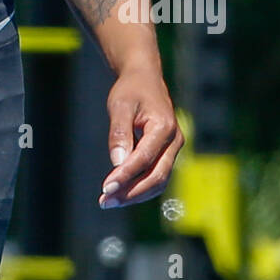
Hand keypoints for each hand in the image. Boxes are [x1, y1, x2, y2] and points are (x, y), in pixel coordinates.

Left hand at [98, 59, 183, 207]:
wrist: (145, 78)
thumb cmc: (131, 89)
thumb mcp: (120, 105)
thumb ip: (119, 133)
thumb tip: (117, 164)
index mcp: (164, 127)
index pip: (145, 159)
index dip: (125, 176)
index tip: (106, 188)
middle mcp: (174, 141)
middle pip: (156, 177)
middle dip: (131, 192)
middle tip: (105, 202)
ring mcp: (173, 149)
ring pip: (158, 181)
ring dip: (135, 194)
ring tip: (108, 201)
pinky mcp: (166, 153)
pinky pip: (156, 176)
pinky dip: (139, 187)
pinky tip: (119, 191)